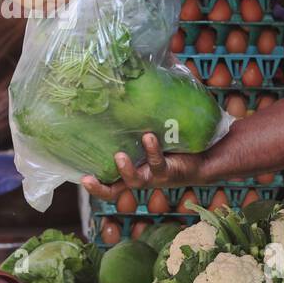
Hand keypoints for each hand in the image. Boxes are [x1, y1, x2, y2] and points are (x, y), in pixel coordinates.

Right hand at [80, 132, 206, 199]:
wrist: (204, 154)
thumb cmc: (172, 142)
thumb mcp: (149, 133)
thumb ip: (135, 122)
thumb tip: (121, 90)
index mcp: (130, 171)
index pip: (107, 181)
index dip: (93, 184)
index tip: (79, 176)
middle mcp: (138, 178)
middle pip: (114, 192)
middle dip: (99, 188)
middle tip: (86, 179)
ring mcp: (153, 177)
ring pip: (134, 181)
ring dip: (126, 170)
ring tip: (119, 155)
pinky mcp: (168, 172)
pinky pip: (157, 164)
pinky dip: (152, 150)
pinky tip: (149, 137)